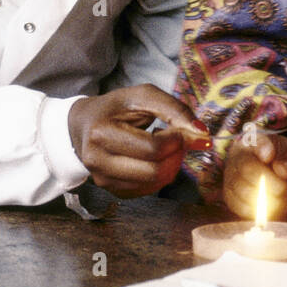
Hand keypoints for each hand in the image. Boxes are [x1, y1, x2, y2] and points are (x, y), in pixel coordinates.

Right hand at [67, 85, 210, 197]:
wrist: (83, 125)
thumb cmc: (114, 108)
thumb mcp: (142, 96)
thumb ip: (174, 109)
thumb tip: (202, 134)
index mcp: (102, 133)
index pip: (153, 148)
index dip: (177, 140)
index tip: (181, 128)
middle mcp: (97, 161)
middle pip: (155, 171)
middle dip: (176, 155)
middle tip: (178, 140)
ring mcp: (102, 179)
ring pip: (153, 184)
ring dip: (170, 165)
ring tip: (165, 147)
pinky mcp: (111, 190)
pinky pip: (147, 191)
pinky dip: (159, 175)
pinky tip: (154, 159)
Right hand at [223, 131, 286, 220]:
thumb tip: (282, 169)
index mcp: (254, 141)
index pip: (254, 142)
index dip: (263, 149)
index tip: (271, 155)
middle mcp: (238, 158)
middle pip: (248, 170)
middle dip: (275, 185)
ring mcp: (231, 179)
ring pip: (244, 192)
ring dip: (272, 201)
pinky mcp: (232, 199)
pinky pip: (243, 209)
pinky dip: (264, 212)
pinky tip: (279, 206)